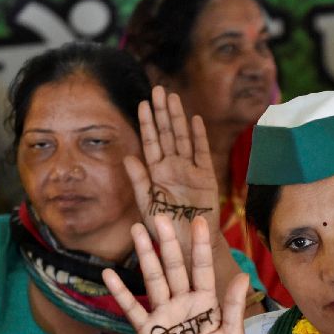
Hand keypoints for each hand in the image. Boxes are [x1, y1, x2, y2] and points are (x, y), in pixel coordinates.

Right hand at [102, 215, 250, 333]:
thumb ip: (234, 307)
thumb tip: (242, 276)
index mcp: (206, 303)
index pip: (202, 268)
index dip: (200, 246)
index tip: (199, 221)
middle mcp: (183, 303)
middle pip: (174, 267)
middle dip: (167, 243)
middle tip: (159, 217)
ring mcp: (163, 315)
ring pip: (153, 280)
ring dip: (145, 256)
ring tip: (136, 231)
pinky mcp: (148, 331)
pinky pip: (132, 309)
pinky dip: (120, 293)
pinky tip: (109, 274)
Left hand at [125, 86, 218, 253]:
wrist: (189, 244)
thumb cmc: (166, 228)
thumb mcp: (147, 205)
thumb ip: (138, 181)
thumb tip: (128, 156)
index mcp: (156, 173)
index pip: (150, 142)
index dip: (146, 123)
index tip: (142, 103)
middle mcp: (172, 167)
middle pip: (166, 134)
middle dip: (162, 112)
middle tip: (158, 89)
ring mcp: (190, 170)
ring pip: (182, 138)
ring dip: (178, 118)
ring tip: (173, 98)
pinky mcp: (206, 177)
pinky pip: (201, 153)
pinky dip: (199, 137)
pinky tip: (195, 120)